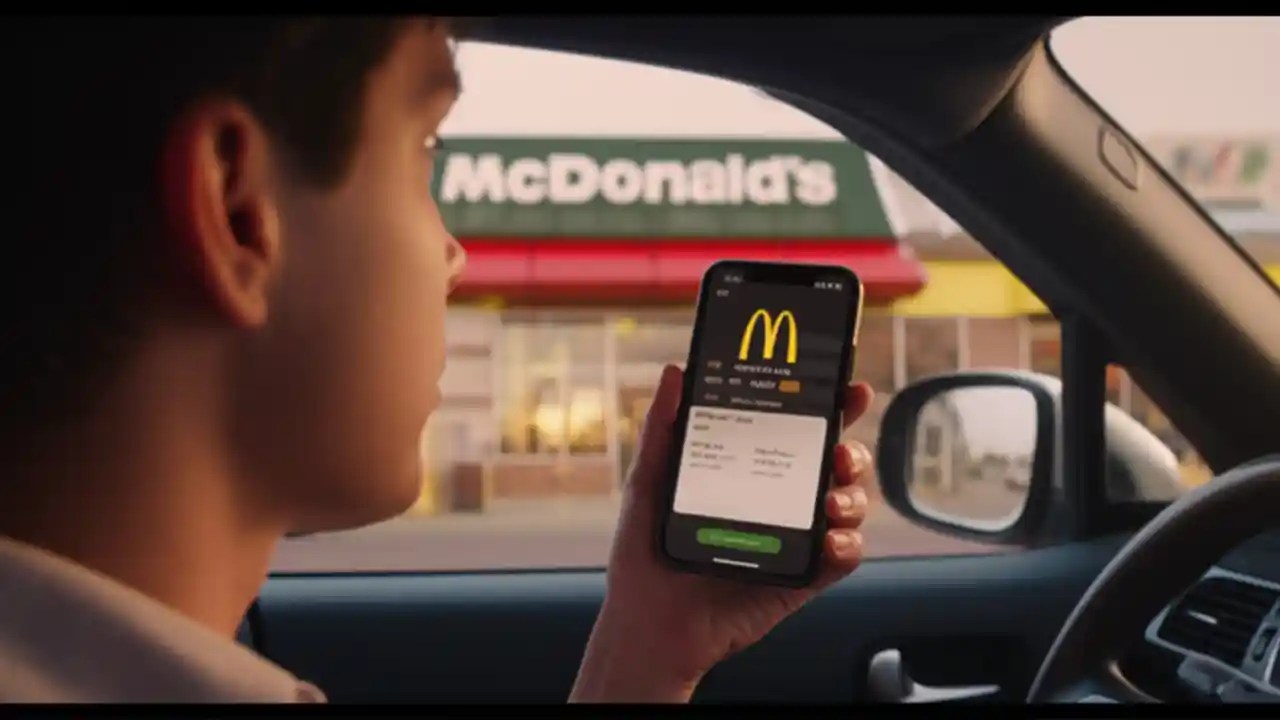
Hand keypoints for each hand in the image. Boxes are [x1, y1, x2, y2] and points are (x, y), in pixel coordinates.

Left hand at [570, 364, 874, 702]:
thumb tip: (675, 371)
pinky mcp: (802, 578)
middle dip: (853, 451)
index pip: (798, 429)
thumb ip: (662, 429)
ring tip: (831, 502)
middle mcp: (779, 500)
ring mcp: (795, 538)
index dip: (831, 407)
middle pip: (836, 465)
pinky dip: (847, 546)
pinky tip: (831, 541)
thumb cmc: (644, 554)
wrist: (648, 624)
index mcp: (751, 470)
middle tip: (841, 453)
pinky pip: (842, 558)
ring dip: (854, 498)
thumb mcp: (648, 484)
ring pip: (848, 506)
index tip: (850, 388)